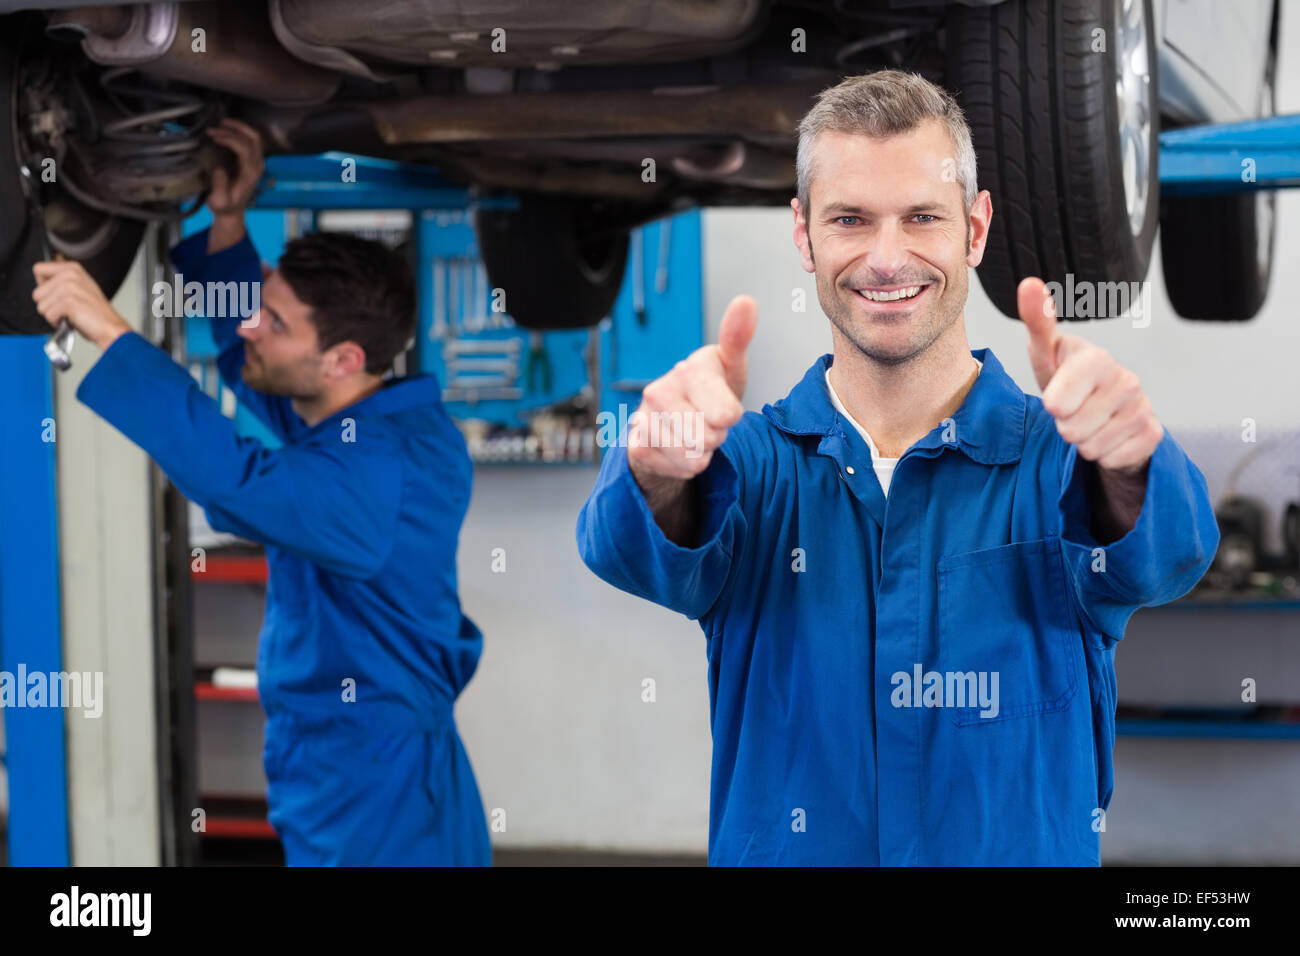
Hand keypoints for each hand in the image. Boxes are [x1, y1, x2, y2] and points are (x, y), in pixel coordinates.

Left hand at [31, 259, 130, 350]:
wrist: (110, 327)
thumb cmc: (97, 313)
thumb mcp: (80, 287)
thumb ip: (62, 279)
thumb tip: (43, 278)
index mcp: (72, 268)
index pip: (38, 269)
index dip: (44, 286)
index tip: (57, 294)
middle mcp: (69, 275)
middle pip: (37, 292)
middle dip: (48, 304)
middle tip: (66, 308)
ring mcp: (68, 287)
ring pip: (41, 306)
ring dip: (53, 315)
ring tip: (69, 314)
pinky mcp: (67, 302)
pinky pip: (48, 315)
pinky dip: (57, 322)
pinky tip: (70, 320)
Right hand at [205, 118, 264, 216]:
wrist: (233, 210)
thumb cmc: (224, 206)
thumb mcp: (219, 202)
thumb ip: (220, 187)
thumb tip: (219, 169)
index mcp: (250, 174)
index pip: (245, 149)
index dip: (230, 140)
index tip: (214, 137)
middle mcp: (258, 166)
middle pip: (252, 139)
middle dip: (232, 130)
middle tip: (213, 129)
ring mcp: (258, 161)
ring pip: (254, 137)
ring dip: (238, 127)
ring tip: (221, 123)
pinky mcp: (254, 159)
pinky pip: (252, 139)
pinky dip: (240, 130)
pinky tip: (226, 128)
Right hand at [628, 295, 756, 483]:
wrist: (672, 420)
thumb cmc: (708, 391)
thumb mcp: (729, 367)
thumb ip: (738, 338)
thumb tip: (746, 301)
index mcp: (688, 369)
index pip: (727, 414)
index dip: (731, 417)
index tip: (722, 405)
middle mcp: (659, 390)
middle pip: (712, 438)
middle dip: (716, 437)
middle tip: (706, 421)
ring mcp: (643, 418)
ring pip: (695, 457)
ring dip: (701, 453)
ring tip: (692, 433)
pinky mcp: (635, 445)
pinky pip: (680, 470)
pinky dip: (685, 466)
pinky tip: (677, 447)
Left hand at [1018, 277, 1160, 473]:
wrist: (1102, 408)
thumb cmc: (1067, 378)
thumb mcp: (1046, 354)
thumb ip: (1037, 322)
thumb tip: (1028, 284)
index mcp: (1097, 359)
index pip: (1058, 402)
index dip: (1053, 406)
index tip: (1055, 397)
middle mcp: (1127, 380)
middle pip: (1071, 429)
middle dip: (1065, 426)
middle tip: (1072, 411)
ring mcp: (1143, 407)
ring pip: (1090, 447)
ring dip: (1082, 441)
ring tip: (1088, 422)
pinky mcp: (1153, 434)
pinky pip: (1110, 460)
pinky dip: (1103, 455)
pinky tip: (1107, 435)